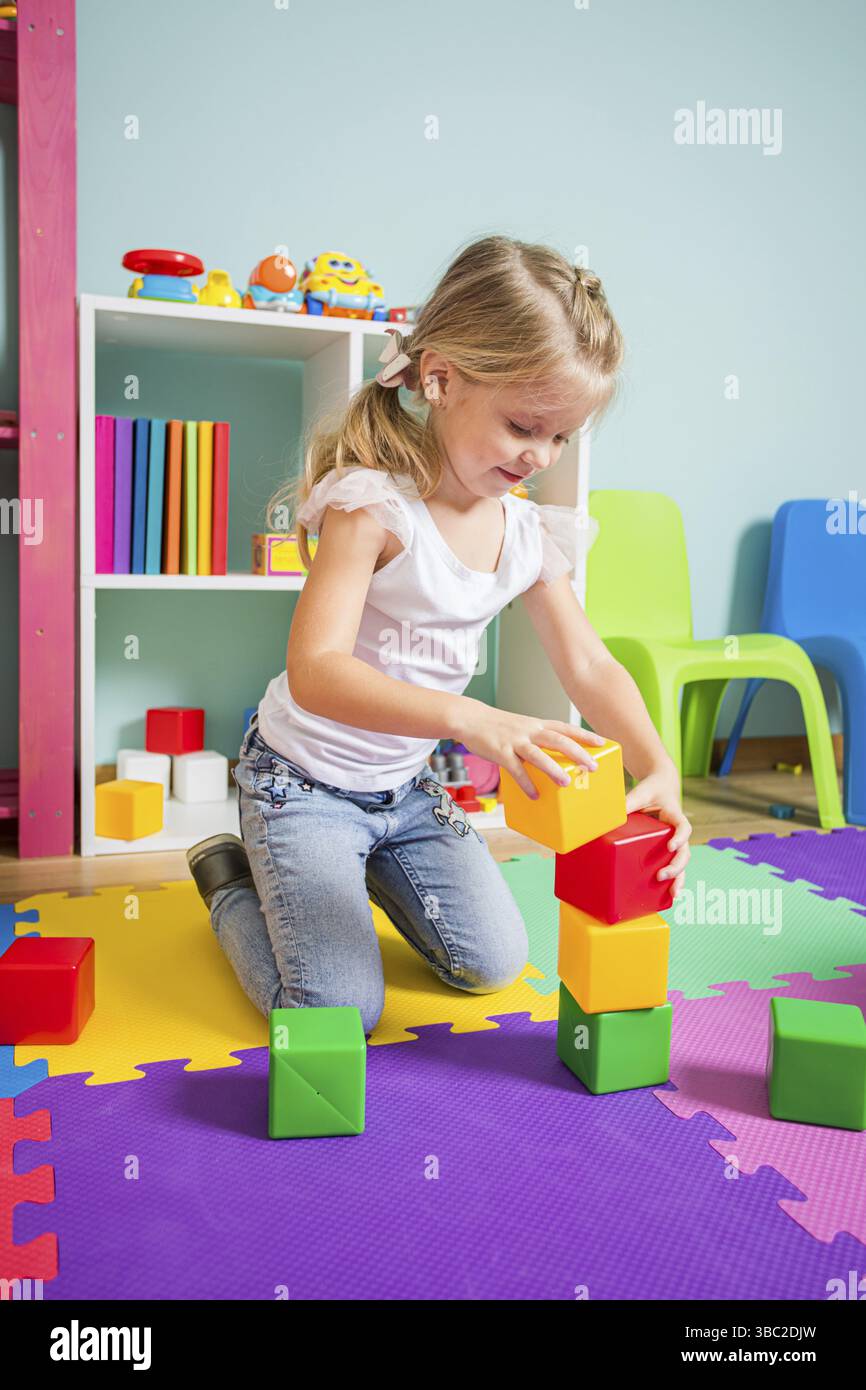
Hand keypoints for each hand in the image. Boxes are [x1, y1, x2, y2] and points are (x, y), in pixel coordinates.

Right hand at [457, 697, 607, 798]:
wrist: (469, 718)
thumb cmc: (497, 726)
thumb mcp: (521, 727)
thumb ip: (536, 741)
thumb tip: (553, 760)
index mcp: (536, 724)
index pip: (565, 728)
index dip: (584, 735)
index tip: (603, 742)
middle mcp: (529, 731)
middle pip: (558, 740)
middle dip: (577, 753)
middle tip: (592, 766)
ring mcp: (514, 741)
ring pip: (538, 754)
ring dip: (554, 768)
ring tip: (567, 782)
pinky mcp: (500, 752)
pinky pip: (516, 769)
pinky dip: (526, 783)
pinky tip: (534, 795)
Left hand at [625, 763, 691, 902]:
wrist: (661, 786)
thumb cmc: (651, 789)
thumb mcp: (641, 792)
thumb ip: (629, 802)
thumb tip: (611, 815)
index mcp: (675, 816)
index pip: (683, 828)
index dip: (679, 838)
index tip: (670, 847)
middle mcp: (677, 832)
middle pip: (685, 851)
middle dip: (676, 866)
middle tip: (662, 875)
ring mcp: (674, 841)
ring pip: (682, 862)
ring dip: (678, 878)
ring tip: (673, 894)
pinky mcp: (666, 848)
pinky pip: (672, 863)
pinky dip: (672, 879)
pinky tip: (667, 895)